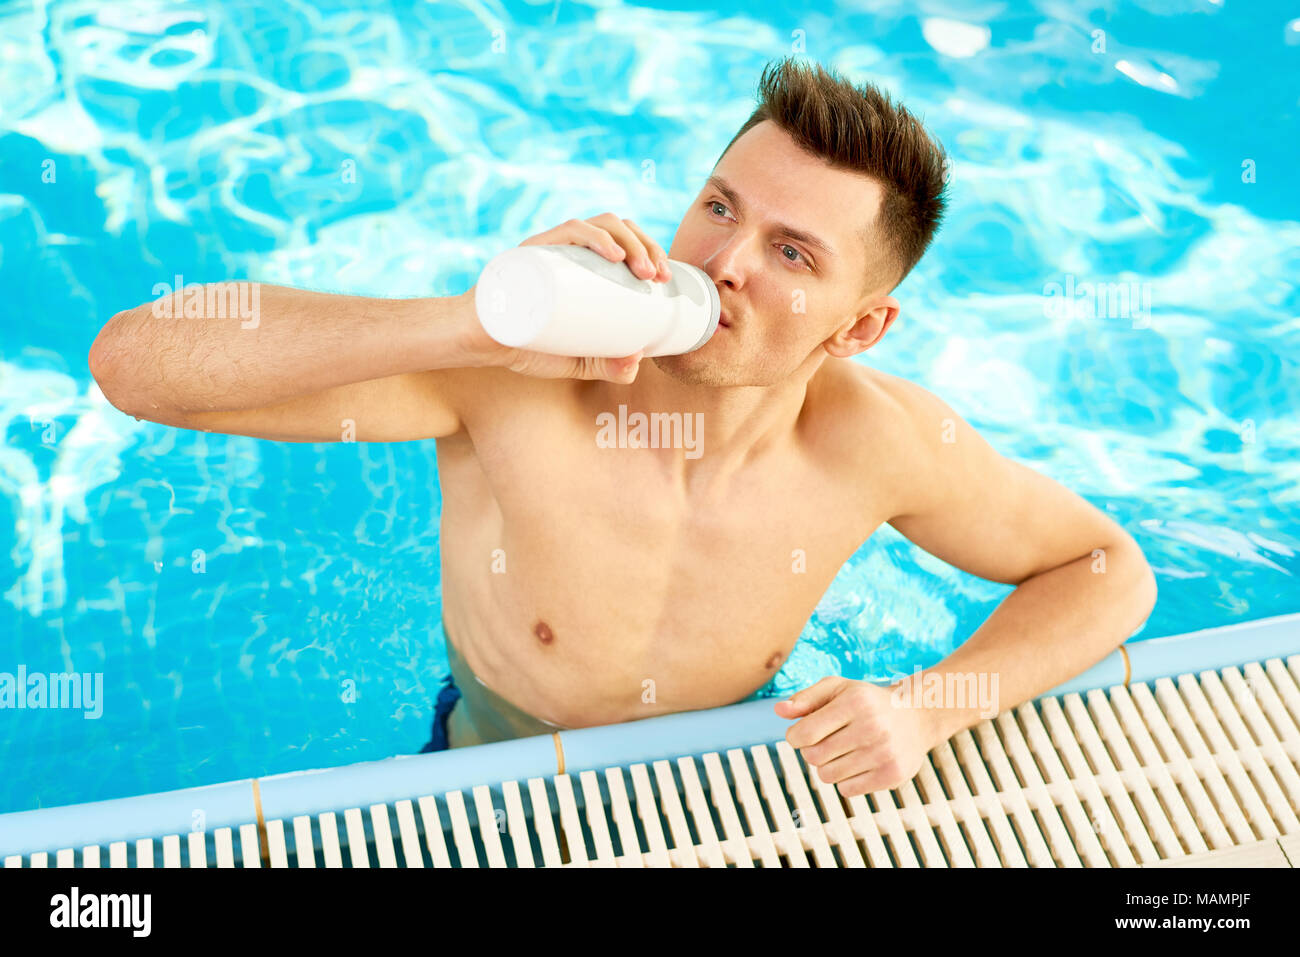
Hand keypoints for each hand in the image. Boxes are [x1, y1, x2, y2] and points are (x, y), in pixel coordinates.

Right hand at [464, 213, 673, 382]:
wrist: (477, 343)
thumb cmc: (526, 345)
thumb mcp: (576, 362)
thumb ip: (607, 366)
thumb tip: (638, 363)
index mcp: (583, 264)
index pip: (625, 241)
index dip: (651, 251)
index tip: (667, 279)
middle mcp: (570, 248)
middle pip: (619, 228)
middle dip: (647, 246)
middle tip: (659, 277)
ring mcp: (552, 246)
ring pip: (600, 223)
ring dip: (630, 241)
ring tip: (644, 270)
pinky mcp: (534, 249)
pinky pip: (569, 231)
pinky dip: (596, 238)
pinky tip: (613, 255)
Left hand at [774, 676, 937, 797]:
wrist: (917, 716)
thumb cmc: (867, 701)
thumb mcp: (838, 688)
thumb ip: (806, 698)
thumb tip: (778, 711)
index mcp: (855, 702)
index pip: (804, 734)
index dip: (795, 737)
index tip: (802, 733)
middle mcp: (872, 727)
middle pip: (813, 757)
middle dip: (812, 751)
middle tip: (827, 741)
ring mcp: (884, 753)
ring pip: (828, 776)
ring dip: (828, 766)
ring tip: (843, 752)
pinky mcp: (892, 775)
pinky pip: (847, 790)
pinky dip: (846, 780)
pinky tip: (858, 764)